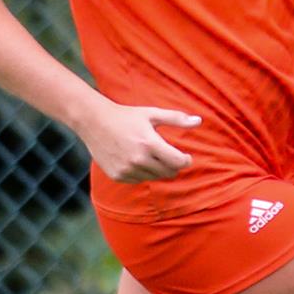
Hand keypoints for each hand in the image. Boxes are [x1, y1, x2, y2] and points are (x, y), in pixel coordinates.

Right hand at [79, 101, 198, 183]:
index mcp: (150, 143)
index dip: (186, 160)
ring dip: (157, 169)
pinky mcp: (118, 176)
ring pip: (154, 177)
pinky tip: (135, 159)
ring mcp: (127, 170)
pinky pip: (139, 179)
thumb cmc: (126, 116)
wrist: (94, 122)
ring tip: (150, 154)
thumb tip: (199, 122)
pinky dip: (142, 172)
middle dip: (173, 165)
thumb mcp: (152, 114)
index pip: (178, 162)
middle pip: (168, 173)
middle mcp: (138, 160)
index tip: (186, 157)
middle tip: (169, 156)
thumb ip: (176, 119)